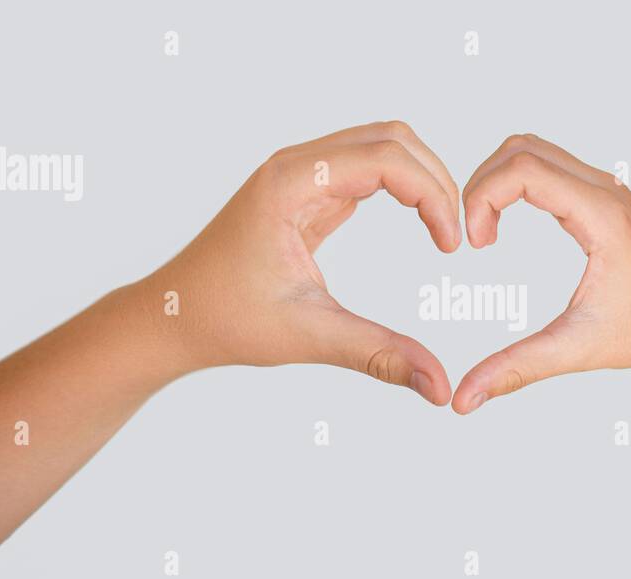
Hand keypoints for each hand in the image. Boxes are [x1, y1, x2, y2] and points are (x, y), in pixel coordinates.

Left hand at [141, 121, 462, 404]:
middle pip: (391, 138)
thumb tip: (440, 387)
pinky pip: (366, 170)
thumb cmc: (225, 319)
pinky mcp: (306, 192)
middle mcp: (296, 166)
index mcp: (291, 184)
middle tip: (455, 234)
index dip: (432, 195)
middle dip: (435, 179)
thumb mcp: (309, 337)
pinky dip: (401, 188)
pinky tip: (420, 224)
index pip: (386, 158)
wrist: (175, 316)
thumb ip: (379, 355)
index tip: (451, 245)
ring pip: (381, 146)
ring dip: (421, 179)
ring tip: (443, 229)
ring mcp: (301, 175)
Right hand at [453, 134, 630, 413]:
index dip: (482, 198)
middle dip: (482, 184)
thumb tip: (464, 399)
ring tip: (485, 231)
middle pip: (521, 148)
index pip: (523, 169)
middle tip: (475, 237)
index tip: (477, 245)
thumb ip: (517, 370)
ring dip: (496, 181)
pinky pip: (548, 166)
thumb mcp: (578, 350)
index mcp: (601, 216)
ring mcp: (605, 188)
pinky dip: (515, 184)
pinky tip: (506, 225)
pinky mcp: (602, 195)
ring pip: (533, 150)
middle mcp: (604, 190)